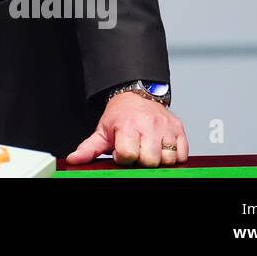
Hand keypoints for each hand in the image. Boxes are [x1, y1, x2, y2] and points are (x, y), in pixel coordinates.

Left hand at [66, 92, 188, 166]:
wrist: (136, 94)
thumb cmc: (120, 115)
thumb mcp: (102, 130)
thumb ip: (88, 148)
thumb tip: (74, 160)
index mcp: (127, 126)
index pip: (127, 155)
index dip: (123, 158)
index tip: (121, 152)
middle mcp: (148, 125)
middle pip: (150, 160)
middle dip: (142, 161)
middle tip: (137, 151)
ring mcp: (165, 127)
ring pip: (168, 159)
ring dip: (159, 159)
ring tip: (149, 149)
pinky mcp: (179, 128)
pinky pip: (182, 154)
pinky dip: (174, 156)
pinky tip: (162, 148)